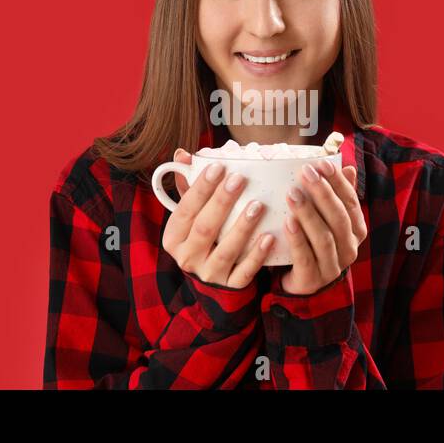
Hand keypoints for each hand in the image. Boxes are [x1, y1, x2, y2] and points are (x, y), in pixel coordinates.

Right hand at [161, 148, 272, 288]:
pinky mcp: (230, 287)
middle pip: (205, 228)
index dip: (200, 188)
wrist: (213, 279)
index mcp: (174, 237)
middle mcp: (187, 258)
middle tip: (239, 179)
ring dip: (243, 226)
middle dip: (222, 202)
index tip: (218, 167)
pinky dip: (257, 255)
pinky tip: (270, 237)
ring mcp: (209, 274)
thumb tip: (181, 155)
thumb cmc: (204, 236)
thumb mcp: (192, 215)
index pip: (185, 210)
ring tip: (258, 204)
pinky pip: (245, 272)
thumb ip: (188, 186)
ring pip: (226, 250)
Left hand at [280, 161, 367, 294]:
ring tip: (292, 194)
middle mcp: (349, 249)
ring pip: (323, 237)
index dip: (338, 182)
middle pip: (338, 218)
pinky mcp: (312, 280)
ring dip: (308, 213)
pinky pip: (305, 258)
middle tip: (305, 172)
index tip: (322, 163)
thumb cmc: (312, 242)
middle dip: (322, 193)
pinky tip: (287, 221)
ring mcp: (332, 267)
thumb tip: (347, 167)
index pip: (351, 202)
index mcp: (356, 231)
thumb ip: (336, 196)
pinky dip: (297, 239)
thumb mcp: (325, 219)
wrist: (299, 283)